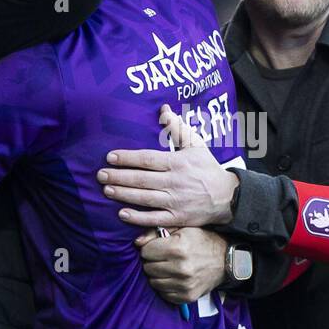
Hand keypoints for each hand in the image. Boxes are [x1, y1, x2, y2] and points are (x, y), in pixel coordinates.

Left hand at [98, 105, 238, 227]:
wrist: (228, 197)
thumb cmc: (208, 168)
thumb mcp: (196, 145)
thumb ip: (178, 128)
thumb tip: (163, 110)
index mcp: (177, 163)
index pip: (148, 159)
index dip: (128, 158)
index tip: (110, 156)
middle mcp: (175, 182)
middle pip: (142, 179)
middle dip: (119, 176)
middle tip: (100, 174)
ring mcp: (176, 201)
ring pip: (145, 198)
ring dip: (124, 194)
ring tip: (106, 190)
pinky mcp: (177, 218)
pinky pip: (154, 218)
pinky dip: (138, 217)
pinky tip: (122, 213)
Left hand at [135, 228, 227, 304]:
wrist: (226, 260)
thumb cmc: (201, 241)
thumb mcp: (182, 228)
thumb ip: (157, 232)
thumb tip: (137, 243)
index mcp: (178, 248)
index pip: (146, 252)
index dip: (150, 248)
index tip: (158, 248)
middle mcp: (181, 268)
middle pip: (148, 268)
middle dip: (152, 262)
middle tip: (163, 258)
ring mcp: (184, 284)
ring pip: (153, 282)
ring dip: (158, 275)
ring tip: (168, 268)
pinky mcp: (187, 296)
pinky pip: (164, 294)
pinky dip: (166, 286)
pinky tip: (174, 278)